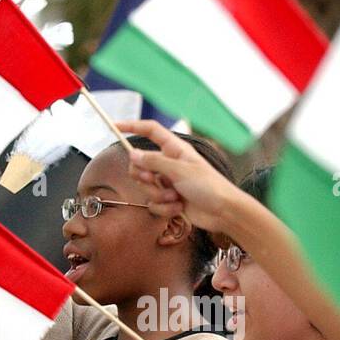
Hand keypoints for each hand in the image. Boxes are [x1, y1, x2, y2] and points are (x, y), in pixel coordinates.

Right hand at [116, 119, 238, 232]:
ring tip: (175, 197)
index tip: (115, 126)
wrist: (224, 213)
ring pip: (145, 186)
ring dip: (158, 195)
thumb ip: (154, 162)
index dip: (133, 126)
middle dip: (143, 176)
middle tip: (153, 180)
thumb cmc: (209, 186)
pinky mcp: (170, 200)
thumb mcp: (180, 170)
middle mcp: (170, 164)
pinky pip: (154, 203)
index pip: (151, 131)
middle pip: (140, 164)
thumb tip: (133, 154)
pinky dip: (165, 208)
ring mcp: (169, 182)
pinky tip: (179, 207)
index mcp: (175, 150)